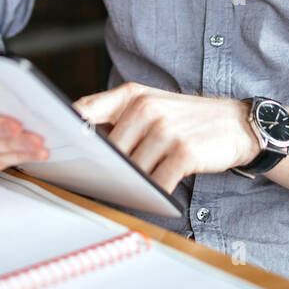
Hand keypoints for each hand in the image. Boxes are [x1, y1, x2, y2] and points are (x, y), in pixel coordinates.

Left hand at [72, 82, 260, 193]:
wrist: (236, 124)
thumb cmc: (187, 119)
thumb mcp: (151, 104)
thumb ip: (115, 115)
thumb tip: (78, 139)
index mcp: (132, 95)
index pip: (86, 111)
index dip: (67, 132)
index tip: (52, 149)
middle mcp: (146, 108)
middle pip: (108, 151)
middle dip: (106, 169)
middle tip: (103, 183)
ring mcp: (165, 130)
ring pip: (131, 170)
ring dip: (133, 184)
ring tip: (137, 187)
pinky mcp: (183, 152)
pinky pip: (157, 183)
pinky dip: (154, 193)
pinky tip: (157, 193)